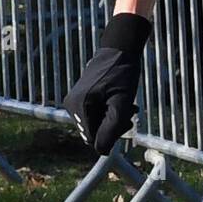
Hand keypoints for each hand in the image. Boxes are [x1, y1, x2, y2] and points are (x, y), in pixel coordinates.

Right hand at [63, 13, 150, 154]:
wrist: (120, 49)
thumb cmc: (123, 74)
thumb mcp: (122, 102)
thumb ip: (112, 127)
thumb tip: (101, 152)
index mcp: (79, 106)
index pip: (93, 138)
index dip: (112, 135)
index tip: (127, 121)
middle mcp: (71, 105)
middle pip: (93, 132)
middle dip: (113, 126)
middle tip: (131, 113)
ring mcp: (74, 101)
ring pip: (95, 124)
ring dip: (113, 119)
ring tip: (128, 106)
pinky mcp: (79, 98)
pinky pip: (93, 115)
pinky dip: (108, 112)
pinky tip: (121, 103)